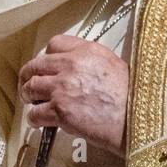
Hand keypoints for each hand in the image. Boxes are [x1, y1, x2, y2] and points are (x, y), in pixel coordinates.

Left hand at [18, 35, 129, 157]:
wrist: (138, 119)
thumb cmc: (133, 96)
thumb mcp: (114, 66)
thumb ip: (90, 63)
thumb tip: (75, 72)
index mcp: (87, 51)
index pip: (54, 44)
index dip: (48, 57)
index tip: (48, 67)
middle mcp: (71, 65)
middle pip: (36, 65)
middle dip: (29, 75)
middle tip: (29, 85)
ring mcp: (63, 88)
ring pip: (31, 87)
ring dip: (28, 96)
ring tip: (32, 102)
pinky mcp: (60, 111)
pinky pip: (35, 113)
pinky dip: (34, 119)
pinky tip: (39, 122)